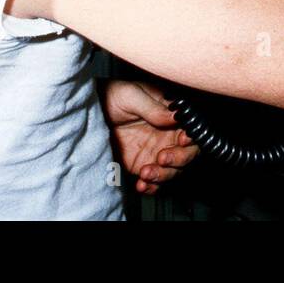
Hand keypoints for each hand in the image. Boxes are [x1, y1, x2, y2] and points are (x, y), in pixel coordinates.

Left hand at [99, 79, 198, 194]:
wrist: (92, 114)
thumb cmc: (113, 96)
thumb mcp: (130, 95)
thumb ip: (153, 107)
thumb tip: (175, 116)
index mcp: (171, 113)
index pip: (191, 127)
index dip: (191, 136)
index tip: (182, 140)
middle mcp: (169, 133)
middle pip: (188, 152)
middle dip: (178, 159)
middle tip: (162, 158)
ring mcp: (157, 150)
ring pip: (174, 170)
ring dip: (163, 175)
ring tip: (145, 173)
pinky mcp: (144, 164)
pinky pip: (155, 181)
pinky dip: (152, 187)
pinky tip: (142, 185)